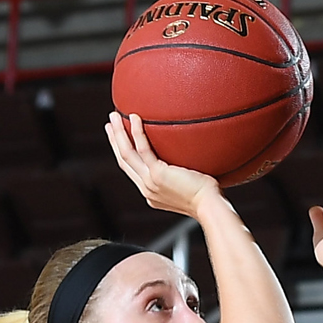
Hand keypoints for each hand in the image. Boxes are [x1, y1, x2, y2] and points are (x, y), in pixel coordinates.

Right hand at [105, 112, 221, 218]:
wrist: (211, 207)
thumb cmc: (209, 198)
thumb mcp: (190, 185)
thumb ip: (184, 174)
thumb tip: (191, 160)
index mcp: (152, 192)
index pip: (132, 170)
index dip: (123, 152)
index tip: (118, 136)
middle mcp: (147, 189)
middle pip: (124, 160)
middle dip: (115, 139)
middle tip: (111, 122)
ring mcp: (150, 183)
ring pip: (127, 154)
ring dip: (118, 133)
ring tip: (115, 115)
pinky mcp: (157, 175)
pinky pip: (143, 149)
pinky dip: (137, 132)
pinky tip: (136, 117)